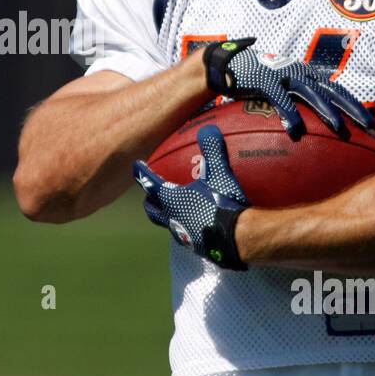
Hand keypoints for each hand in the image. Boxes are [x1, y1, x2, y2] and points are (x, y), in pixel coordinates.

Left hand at [133, 125, 249, 269]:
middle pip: (153, 210)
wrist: (238, 239)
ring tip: (176, 210)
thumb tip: (208, 128)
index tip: (136, 166)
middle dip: (149, 201)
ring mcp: (185, 236)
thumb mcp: (219, 173)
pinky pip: (190, 235)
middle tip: (149, 194)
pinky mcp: (200, 247)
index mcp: (171, 200)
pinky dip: (191, 228)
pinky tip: (202, 224)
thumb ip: (213, 150)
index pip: (150, 184)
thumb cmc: (222, 204)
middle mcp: (173, 219)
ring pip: (169, 225)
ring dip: (169, 216)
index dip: (142, 174)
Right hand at [202, 37, 374, 139]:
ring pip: (312, 93)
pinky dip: (289, 114)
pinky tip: (295, 131)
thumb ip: (295, 100)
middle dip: (352, 108)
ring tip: (339, 128)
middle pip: (332, 91)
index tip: (370, 125)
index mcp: (307, 75)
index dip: (354, 106)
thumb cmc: (257, 80)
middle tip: (367, 127)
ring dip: (326, 110)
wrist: (227, 65)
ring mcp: (284, 75)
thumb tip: (310, 127)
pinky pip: (281, 99)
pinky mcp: (265, 80)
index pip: (337, 90)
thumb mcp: (281, 86)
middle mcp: (300, 73)